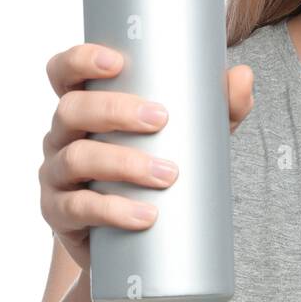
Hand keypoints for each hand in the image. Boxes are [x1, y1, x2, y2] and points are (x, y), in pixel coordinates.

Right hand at [38, 43, 253, 269]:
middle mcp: (62, 136)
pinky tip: (145, 215)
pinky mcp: (60, 215)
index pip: (63, 73)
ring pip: (76, 158)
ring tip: (167, 174)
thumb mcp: (190, 136)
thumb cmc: (156, 166)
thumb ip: (219, 106)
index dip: (79, 60)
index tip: (116, 61)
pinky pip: (78, 209)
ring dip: (122, 163)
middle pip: (71, 110)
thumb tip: (244, 75)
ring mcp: (56, 176)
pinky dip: (114, 210)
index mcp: (84, 107)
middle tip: (160, 119)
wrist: (132, 241)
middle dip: (114, 110)